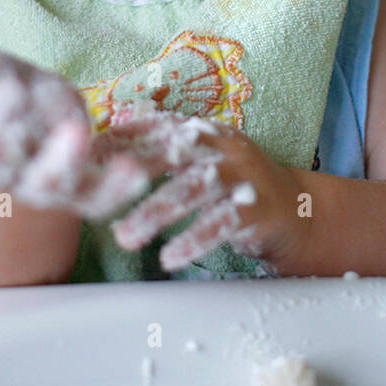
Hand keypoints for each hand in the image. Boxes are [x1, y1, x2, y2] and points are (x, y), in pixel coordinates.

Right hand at [0, 50, 149, 217]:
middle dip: (2, 128)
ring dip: (59, 162)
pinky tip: (133, 171)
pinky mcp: (78, 189)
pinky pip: (95, 199)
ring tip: (75, 131)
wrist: (28, 100)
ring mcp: (36, 184)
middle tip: (13, 89)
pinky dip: (114, 189)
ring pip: (45, 187)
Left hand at [100, 109, 299, 272]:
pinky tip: (169, 258)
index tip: (86, 155)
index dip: (121, 139)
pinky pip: (221, 223)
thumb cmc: (235, 186)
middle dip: (133, 173)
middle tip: (97, 197)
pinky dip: (194, 239)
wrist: (298, 213)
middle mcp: (223, 146)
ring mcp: (243, 175)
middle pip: (173, 152)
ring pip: (194, 187)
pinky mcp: (257, 208)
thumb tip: (110, 132)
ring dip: (156, 211)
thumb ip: (161, 147)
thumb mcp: (200, 160)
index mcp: (204, 131)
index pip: (157, 128)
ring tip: (126, 236)